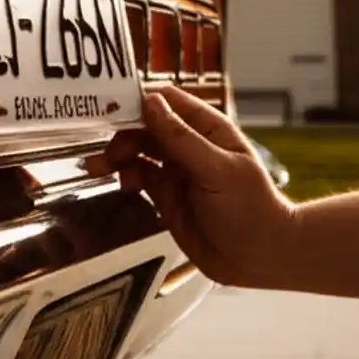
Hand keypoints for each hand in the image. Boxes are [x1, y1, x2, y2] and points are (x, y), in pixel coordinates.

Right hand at [104, 87, 297, 287]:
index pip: (167, 101)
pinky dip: (124, 176)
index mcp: (206, 128)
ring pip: (137, 151)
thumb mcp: (217, 170)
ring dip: (117, 154)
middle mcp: (188, 144)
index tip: (109, 108)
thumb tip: (149, 102)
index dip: (139, 101)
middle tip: (104, 148)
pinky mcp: (164, 195)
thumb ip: (181, 138)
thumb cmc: (248, 208)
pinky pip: (138, 177)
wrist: (259, 258)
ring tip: (99, 167)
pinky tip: (123, 184)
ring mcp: (175, 170)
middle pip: (145, 125)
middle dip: (122, 132)